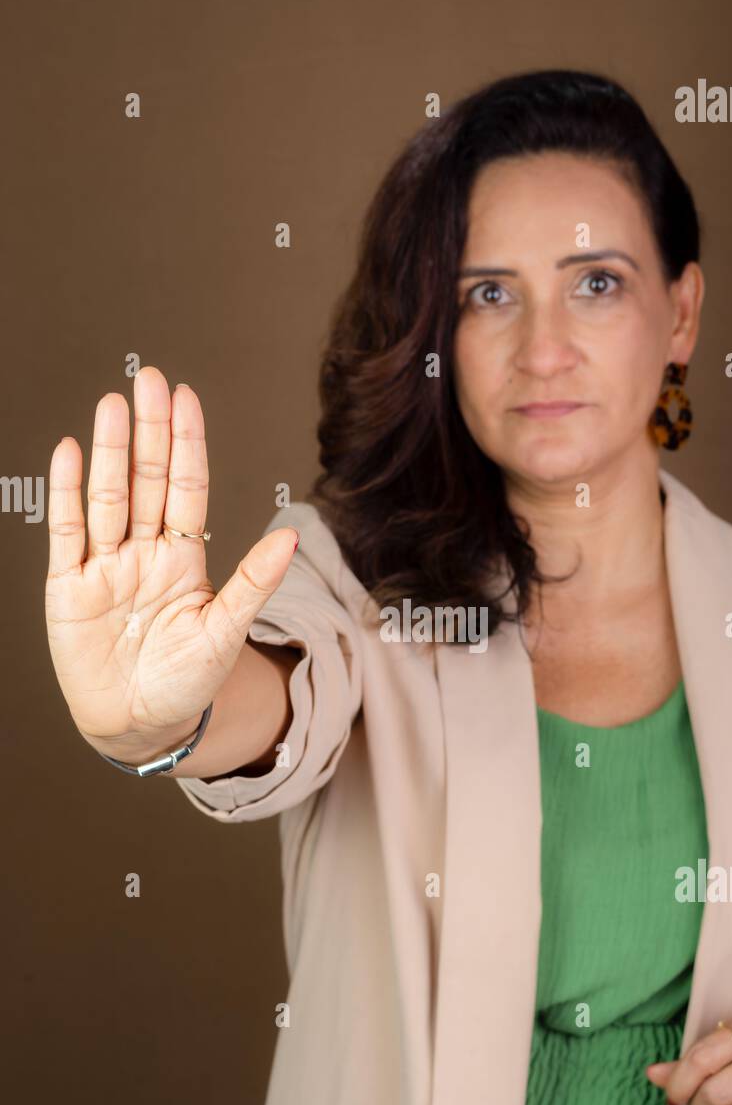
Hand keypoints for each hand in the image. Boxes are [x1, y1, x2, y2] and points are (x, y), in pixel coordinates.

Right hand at [45, 366, 298, 755]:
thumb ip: (254, 582)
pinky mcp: (69, 589)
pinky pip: (67, 533)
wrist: (141, 725)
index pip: (186, 489)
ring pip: (108, 498)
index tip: (186, 398)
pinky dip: (68, 494)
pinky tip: (69, 453)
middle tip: (149, 379)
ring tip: (113, 404)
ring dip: (109, 452)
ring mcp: (105, 567)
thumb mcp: (226, 632)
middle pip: (147, 480)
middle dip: (149, 430)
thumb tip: (292, 535)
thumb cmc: (187, 682)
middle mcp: (143, 554)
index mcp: (183, 558)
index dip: (186, 444)